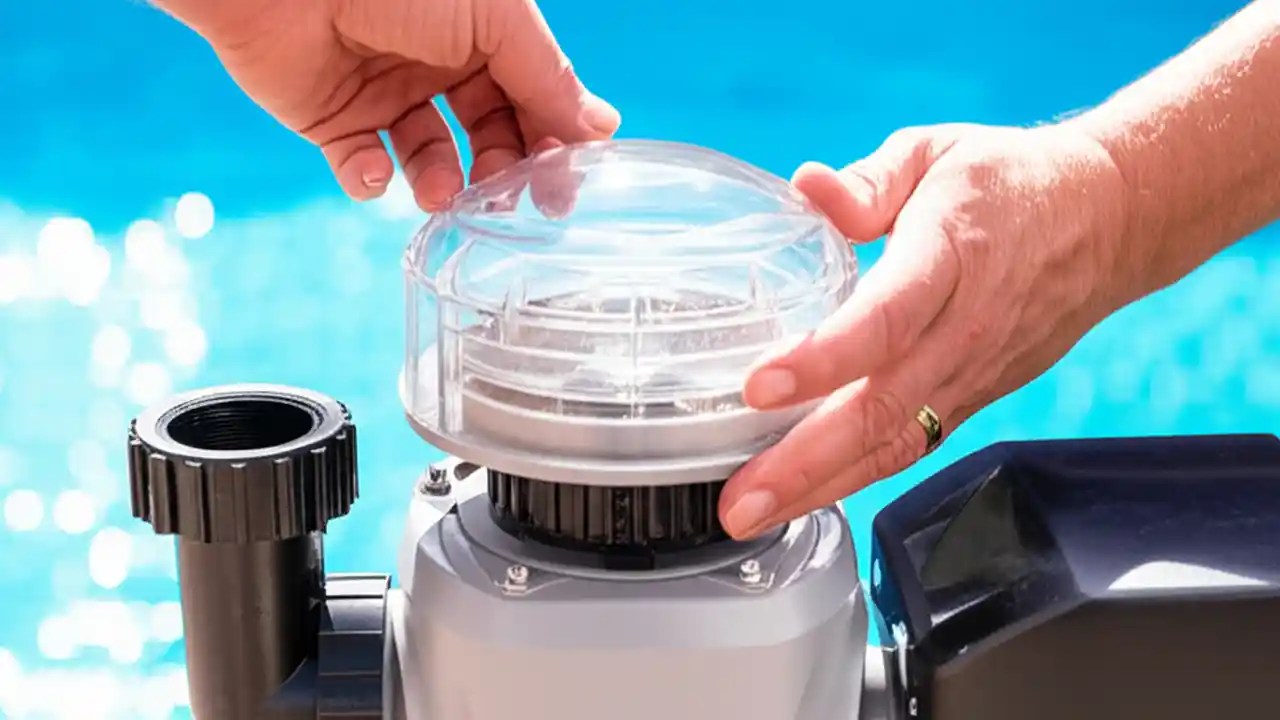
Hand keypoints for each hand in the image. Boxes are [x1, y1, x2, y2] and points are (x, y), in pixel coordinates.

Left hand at [170, 0, 619, 209]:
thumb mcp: (494, 19)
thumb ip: (548, 76)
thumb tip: (603, 128)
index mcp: (484, 36)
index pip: (532, 101)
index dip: (549, 143)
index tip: (561, 189)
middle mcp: (439, 66)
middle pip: (489, 137)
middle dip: (500, 172)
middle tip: (504, 198)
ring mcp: (386, 95)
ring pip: (431, 161)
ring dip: (440, 184)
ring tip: (439, 193)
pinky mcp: (333, 121)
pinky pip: (361, 167)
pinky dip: (369, 179)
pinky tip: (372, 170)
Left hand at [719, 123, 1132, 538]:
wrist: (1108, 220)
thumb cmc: (1009, 181)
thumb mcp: (936, 152)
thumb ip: (869, 179)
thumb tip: (807, 187)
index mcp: (950, 257)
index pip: (883, 321)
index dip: (821, 360)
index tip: (758, 386)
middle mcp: (964, 330)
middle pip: (881, 409)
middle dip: (804, 463)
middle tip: (738, 500)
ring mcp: (972, 374)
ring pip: (894, 444)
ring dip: (820, 487)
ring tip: (751, 515)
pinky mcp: (974, 398)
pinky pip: (912, 448)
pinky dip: (856, 478)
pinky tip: (803, 498)